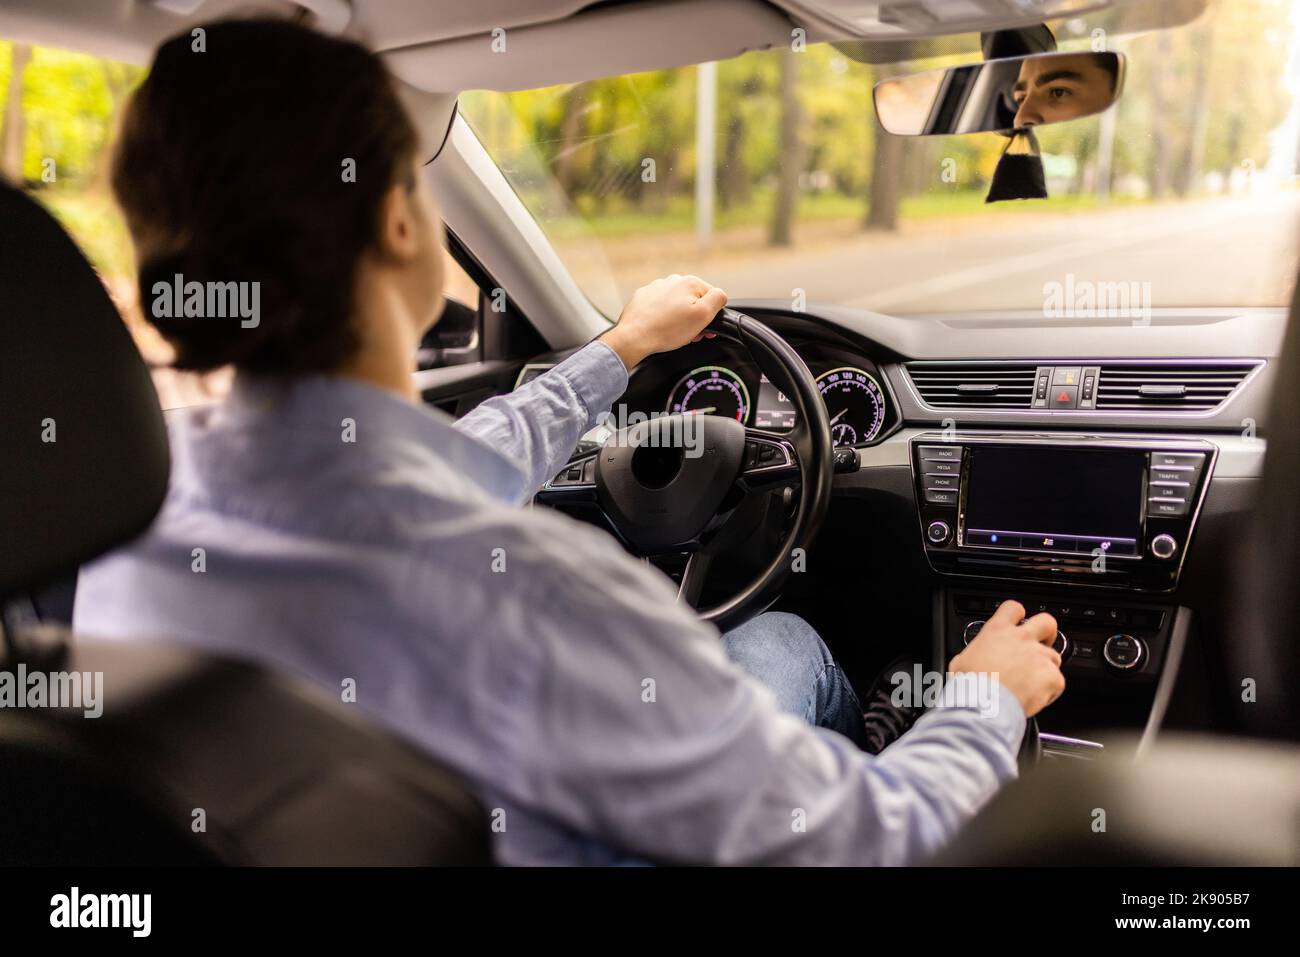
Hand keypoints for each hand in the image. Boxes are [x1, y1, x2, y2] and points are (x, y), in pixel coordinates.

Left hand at [598, 274, 726, 369]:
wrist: (634, 337)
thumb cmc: (667, 329)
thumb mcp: (703, 315)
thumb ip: (718, 299)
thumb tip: (720, 295)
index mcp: (690, 282)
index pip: (712, 298)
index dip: (710, 316)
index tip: (702, 329)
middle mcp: (673, 280)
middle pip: (693, 300)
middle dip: (694, 318)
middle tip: (689, 334)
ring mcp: (656, 287)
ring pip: (676, 304)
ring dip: (679, 318)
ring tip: (673, 333)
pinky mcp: (643, 297)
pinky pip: (660, 307)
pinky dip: (662, 317)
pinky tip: (660, 327)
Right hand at [949, 600, 1064, 716]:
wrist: (985, 705)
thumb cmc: (971, 685)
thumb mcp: (961, 661)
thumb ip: (975, 653)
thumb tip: (973, 659)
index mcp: (998, 631)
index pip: (1014, 608)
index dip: (1018, 615)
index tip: (1017, 624)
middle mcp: (1022, 639)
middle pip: (1047, 622)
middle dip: (1047, 632)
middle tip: (1042, 643)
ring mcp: (1040, 656)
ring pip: (1054, 657)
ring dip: (1046, 668)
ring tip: (1031, 684)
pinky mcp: (1052, 676)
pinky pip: (1057, 682)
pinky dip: (1049, 691)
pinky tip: (1035, 698)